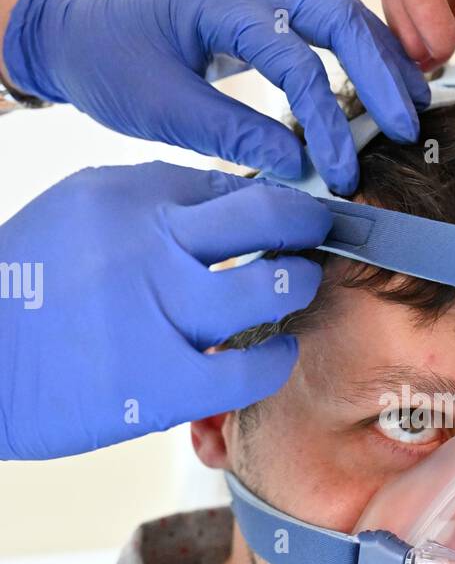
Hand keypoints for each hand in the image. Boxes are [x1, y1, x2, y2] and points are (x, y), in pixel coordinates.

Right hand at [0, 161, 330, 460]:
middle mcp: (152, 245)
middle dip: (307, 224)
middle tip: (317, 237)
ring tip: (296, 288)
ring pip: (271, 286)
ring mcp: (160, 312)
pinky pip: (249, 368)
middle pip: (268, 215)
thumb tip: (219, 196)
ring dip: (297, 285)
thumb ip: (144, 202)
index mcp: (130, 197)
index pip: (230, 182)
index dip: (276, 196)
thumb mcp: (76, 212)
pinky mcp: (162, 380)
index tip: (296, 209)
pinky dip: (275, 359)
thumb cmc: (22, 289)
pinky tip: (276, 352)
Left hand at [1, 0, 429, 193]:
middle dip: (378, 72)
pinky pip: (328, 23)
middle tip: (405, 125)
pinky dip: (362, 53)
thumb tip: (297, 167)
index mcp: (219, 4)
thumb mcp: (163, 109)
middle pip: (337, 14)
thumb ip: (232, 135)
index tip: (339, 171)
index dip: (324, 120)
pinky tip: (382, 86)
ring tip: (411, 106)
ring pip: (341, 12)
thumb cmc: (111, 64)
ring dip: (380, 58)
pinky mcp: (268, 11)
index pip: (294, 59)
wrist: (79, 35)